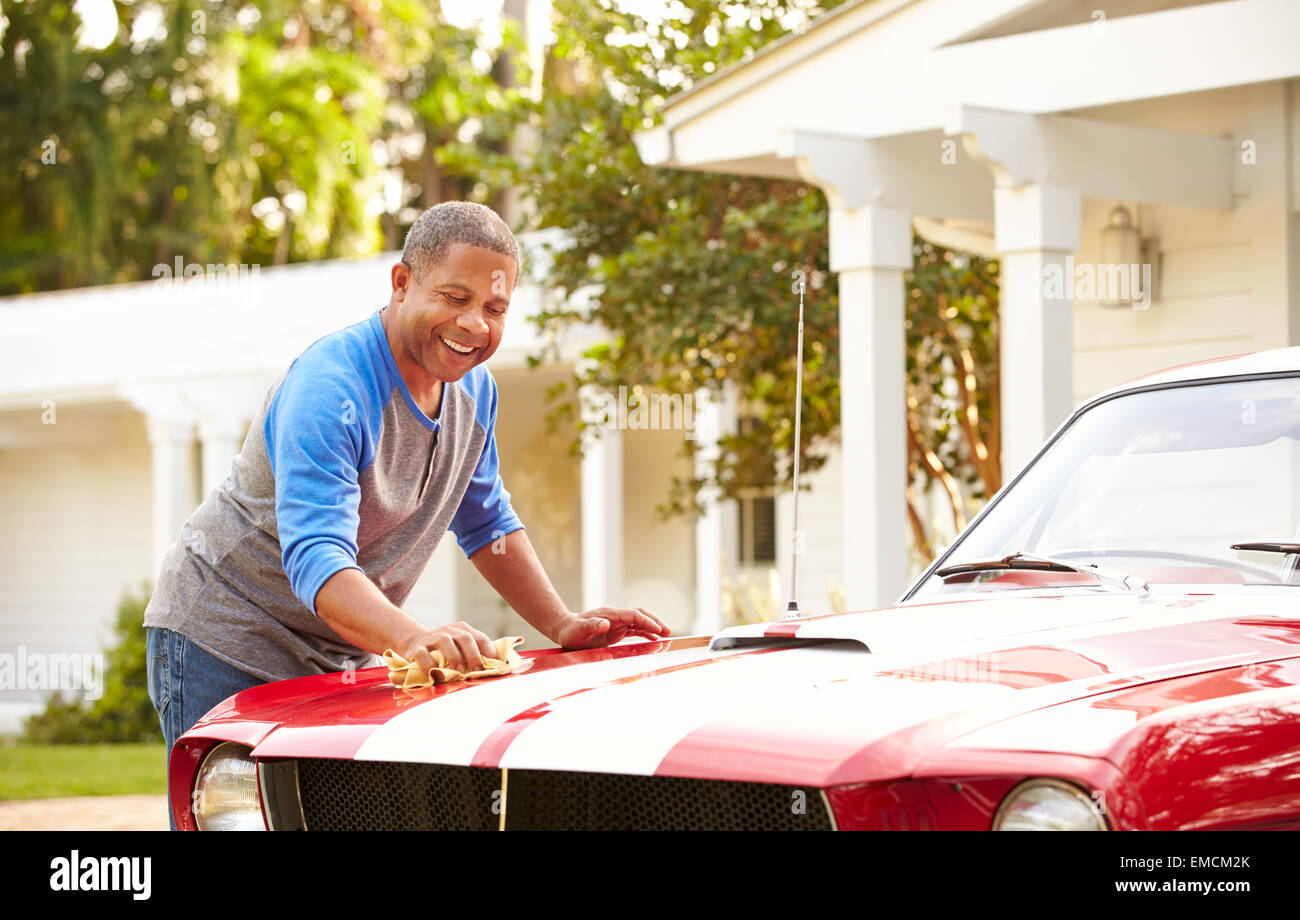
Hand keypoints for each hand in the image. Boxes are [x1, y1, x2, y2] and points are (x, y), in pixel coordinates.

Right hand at [399, 621, 498, 673]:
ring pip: (445, 641)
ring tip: (459, 671)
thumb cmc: (445, 650)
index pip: (480, 637)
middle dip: (473, 654)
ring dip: (454, 656)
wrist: (415, 642)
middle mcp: (448, 631)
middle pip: (465, 637)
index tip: (497, 664)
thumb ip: (475, 655)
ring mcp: (432, 638)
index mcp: (462, 630)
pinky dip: (429, 665)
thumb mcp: (460, 648)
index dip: (489, 650)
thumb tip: (499, 668)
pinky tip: (435, 674)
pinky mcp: (416, 648)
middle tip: (477, 669)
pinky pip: (423, 654)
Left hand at [555, 607, 671, 649]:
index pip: (633, 615)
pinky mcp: (617, 630)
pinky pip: (635, 630)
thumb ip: (591, 626)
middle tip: (668, 632)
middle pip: (640, 615)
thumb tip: (606, 623)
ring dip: (653, 627)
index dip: (646, 622)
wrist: (565, 629)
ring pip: (640, 621)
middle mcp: (616, 616)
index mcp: (609, 614)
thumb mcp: (578, 630)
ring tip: (667, 636)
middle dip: (655, 622)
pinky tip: (655, 640)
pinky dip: (646, 633)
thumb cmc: (571, 632)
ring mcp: (618, 623)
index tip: (658, 630)